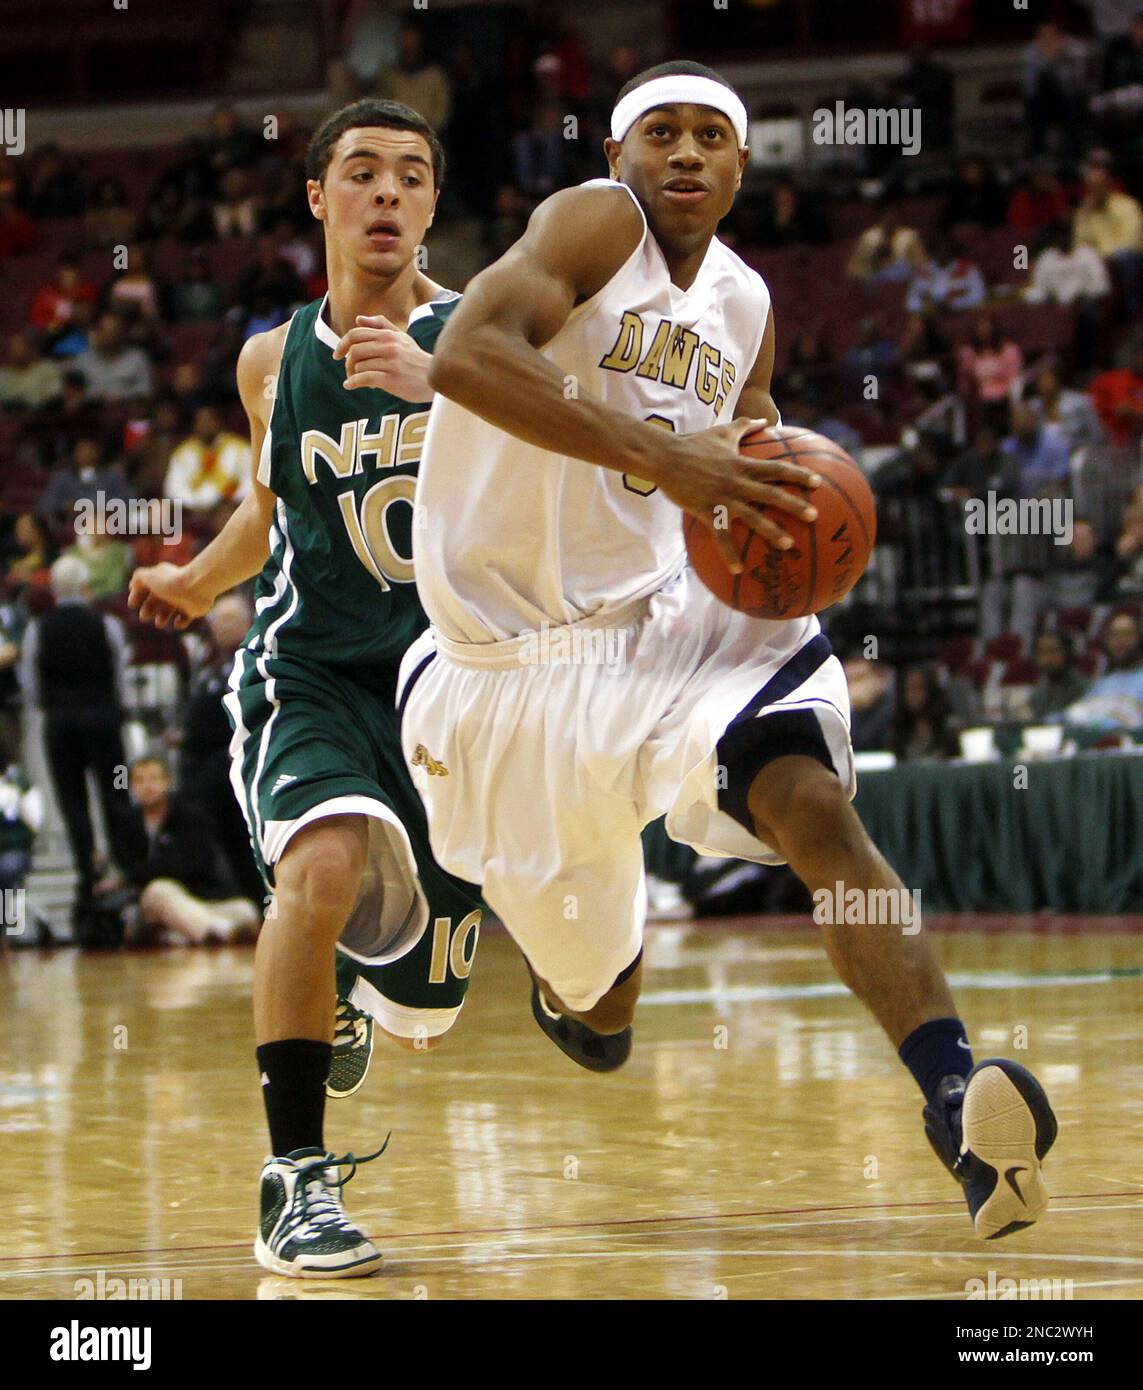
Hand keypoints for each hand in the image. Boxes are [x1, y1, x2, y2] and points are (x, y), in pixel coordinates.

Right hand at [128, 562, 212, 629]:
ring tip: (160, 623)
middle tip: (144, 616)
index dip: (137, 595)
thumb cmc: (172, 582)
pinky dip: (180, 622)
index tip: (132, 604)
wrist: (198, 587)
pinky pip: (185, 618)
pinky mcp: (194, 609)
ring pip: (169, 609)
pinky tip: (177, 622)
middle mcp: (171, 588)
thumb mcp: (149, 577)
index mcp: (161, 578)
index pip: (145, 587)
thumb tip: (132, 585)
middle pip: (156, 600)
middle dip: (148, 609)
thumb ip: (138, 578)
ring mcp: (183, 598)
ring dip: (162, 617)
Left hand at [335, 315, 434, 401]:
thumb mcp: (402, 338)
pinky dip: (353, 383)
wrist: (435, 380)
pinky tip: (351, 386)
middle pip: (354, 350)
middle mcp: (389, 346)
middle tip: (349, 371)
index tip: (337, 354)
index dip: (342, 344)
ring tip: (356, 380)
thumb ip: (381, 326)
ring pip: (358, 365)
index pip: (356, 334)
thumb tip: (358, 319)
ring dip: (352, 375)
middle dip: (347, 362)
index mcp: (389, 335)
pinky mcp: (392, 379)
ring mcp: (390, 363)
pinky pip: (364, 378)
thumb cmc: (417, 360)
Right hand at [653, 418, 819, 572]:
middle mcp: (737, 482)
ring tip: (788, 543)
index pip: (777, 469)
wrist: (665, 457)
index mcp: (742, 464)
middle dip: (794, 504)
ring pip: (752, 517)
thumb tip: (763, 419)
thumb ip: (745, 425)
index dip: (798, 474)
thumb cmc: (692, 444)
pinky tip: (738, 570)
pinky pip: (721, 536)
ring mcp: (723, 498)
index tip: (817, 482)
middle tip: (814, 515)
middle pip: (771, 494)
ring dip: (771, 531)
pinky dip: (729, 553)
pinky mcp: (707, 511)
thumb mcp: (721, 432)